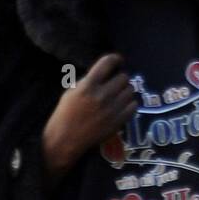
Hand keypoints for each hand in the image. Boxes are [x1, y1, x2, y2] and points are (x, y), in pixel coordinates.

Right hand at [42, 53, 137, 182]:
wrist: (65, 140)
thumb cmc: (65, 114)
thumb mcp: (72, 91)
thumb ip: (89, 80)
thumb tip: (106, 71)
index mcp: (88, 85)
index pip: (108, 62)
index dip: (115, 59)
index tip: (117, 61)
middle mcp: (102, 95)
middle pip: (123, 77)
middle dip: (118, 78)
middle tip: (114, 84)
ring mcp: (112, 109)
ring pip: (130, 90)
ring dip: (124, 91)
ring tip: (116, 96)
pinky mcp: (119, 121)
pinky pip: (134, 105)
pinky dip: (129, 104)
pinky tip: (121, 106)